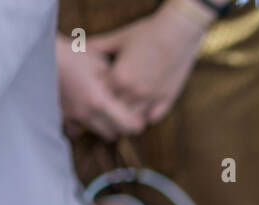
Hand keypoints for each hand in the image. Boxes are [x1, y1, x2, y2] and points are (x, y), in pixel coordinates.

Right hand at [55, 34, 146, 139]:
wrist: (40, 53)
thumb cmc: (73, 54)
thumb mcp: (101, 63)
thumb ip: (117, 83)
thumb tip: (133, 95)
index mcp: (100, 101)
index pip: (130, 126)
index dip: (137, 123)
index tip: (138, 116)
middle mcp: (87, 114)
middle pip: (114, 134)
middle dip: (121, 127)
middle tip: (122, 113)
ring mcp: (72, 117)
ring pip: (96, 133)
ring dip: (103, 126)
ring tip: (103, 109)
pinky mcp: (59, 116)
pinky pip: (75, 130)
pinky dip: (81, 125)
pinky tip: (83, 112)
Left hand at [88, 0, 210, 124]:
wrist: (178, 33)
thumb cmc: (147, 32)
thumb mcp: (119, 37)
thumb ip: (98, 45)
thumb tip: (80, 47)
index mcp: (119, 77)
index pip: (99, 94)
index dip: (95, 91)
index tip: (94, 88)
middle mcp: (135, 91)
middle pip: (115, 110)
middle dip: (109, 107)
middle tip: (106, 104)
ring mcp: (152, 97)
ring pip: (134, 118)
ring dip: (127, 116)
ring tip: (121, 112)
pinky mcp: (167, 99)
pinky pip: (153, 117)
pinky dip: (146, 116)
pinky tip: (142, 111)